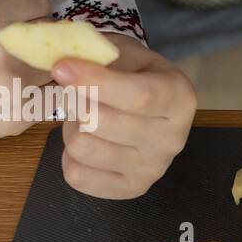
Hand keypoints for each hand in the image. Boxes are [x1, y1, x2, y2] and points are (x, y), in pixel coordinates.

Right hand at [0, 0, 51, 158]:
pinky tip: (11, 94)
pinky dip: (39, 95)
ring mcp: (17, 88)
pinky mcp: (21, 117)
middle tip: (10, 47)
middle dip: (37, 37)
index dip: (27, 8)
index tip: (12, 19)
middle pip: (54, 34)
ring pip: (57, 68)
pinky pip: (51, 98)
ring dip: (42, 67)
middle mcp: (7, 52)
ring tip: (10, 72)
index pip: (40, 2)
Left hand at [52, 36, 195, 198]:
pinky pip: (78, 176)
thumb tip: (63, 69)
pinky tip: (87, 142)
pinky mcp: (132, 189)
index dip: (95, 82)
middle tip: (74, 92)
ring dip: (72, 128)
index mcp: (179, 98)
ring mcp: (154, 168)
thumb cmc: (131, 72)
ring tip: (83, 119)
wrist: (144, 102)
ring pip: (83, 148)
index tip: (61, 68)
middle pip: (103, 123)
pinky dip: (70, 157)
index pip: (139, 96)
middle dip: (75, 101)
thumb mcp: (122, 52)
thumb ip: (97, 58)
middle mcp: (173, 139)